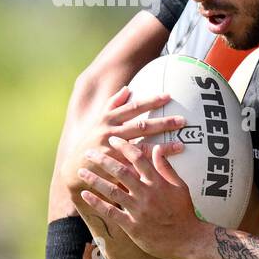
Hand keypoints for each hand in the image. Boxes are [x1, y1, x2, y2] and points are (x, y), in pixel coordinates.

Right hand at [63, 86, 183, 205]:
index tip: (168, 96)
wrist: (75, 170)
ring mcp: (112, 152)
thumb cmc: (92, 142)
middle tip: (183, 120)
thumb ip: (112, 105)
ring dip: (163, 147)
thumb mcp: (98, 122)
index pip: (132, 108)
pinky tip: (166, 167)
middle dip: (163, 123)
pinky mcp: (114, 170)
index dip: (150, 101)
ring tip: (181, 145)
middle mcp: (110, 134)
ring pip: (141, 148)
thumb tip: (128, 89)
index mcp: (107, 120)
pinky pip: (136, 168)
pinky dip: (151, 167)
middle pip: (141, 126)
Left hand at [78, 135, 204, 258]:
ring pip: (112, 191)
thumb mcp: (180, 187)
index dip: (124, 147)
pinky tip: (85, 195)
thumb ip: (166, 168)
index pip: (139, 159)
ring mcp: (138, 210)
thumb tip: (157, 149)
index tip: (112, 140)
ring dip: (95, 180)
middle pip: (121, 172)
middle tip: (89, 152)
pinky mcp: (132, 226)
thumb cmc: (184, 212)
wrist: (188, 239)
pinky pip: (111, 212)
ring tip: (81, 172)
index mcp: (158, 183)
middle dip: (103, 160)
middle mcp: (147, 194)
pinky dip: (97, 203)